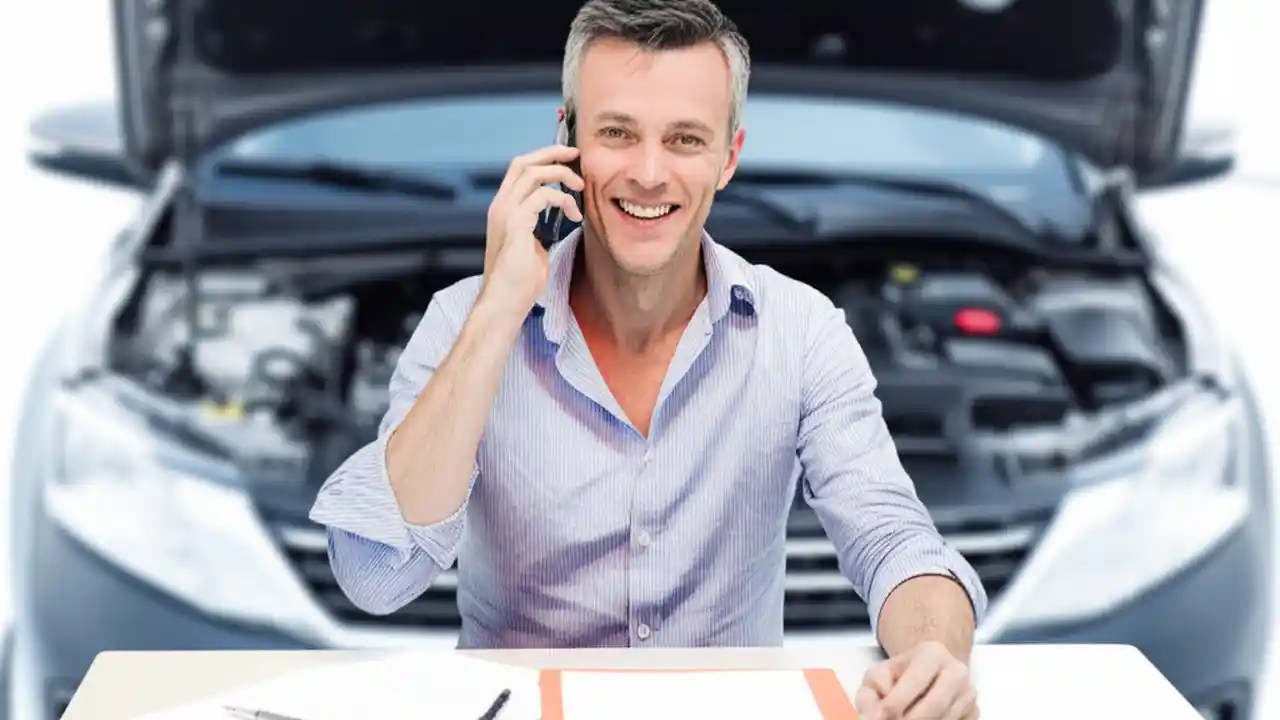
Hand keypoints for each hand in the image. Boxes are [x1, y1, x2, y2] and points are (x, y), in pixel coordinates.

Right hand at [480, 144, 583, 314]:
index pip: (519, 169)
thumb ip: (540, 225)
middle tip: (577, 156)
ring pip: (533, 173)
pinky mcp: (516, 225)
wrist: (505, 303)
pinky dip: (562, 199)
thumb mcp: (533, 245)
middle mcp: (500, 206)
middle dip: (552, 153)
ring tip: (581, 188)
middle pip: (523, 162)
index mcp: (503, 209)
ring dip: (561, 174)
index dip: (544, 157)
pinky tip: (574, 215)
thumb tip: (560, 215)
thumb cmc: (520, 282)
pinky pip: (542, 196)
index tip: (569, 159)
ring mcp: (505, 213)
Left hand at [854, 641, 977, 719]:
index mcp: (933, 653)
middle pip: (936, 705)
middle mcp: (957, 671)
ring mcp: (969, 694)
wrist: (931, 671)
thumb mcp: (881, 672)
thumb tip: (874, 714)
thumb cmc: (903, 673)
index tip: (881, 716)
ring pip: (946, 719)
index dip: (897, 702)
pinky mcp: (975, 713)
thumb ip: (872, 688)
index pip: (915, 680)